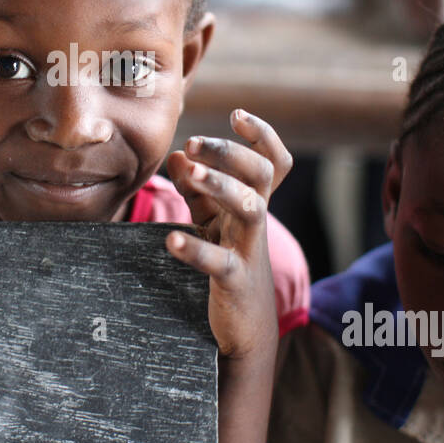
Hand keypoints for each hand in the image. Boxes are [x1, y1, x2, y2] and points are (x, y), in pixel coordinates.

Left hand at [164, 109, 292, 360]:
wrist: (245, 327)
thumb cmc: (228, 261)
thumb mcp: (210, 221)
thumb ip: (194, 188)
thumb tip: (175, 155)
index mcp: (252, 201)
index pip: (272, 161)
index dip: (263, 135)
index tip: (236, 114)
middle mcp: (256, 220)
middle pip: (261, 174)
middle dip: (229, 152)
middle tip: (192, 143)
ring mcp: (249, 249)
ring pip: (250, 208)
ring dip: (222, 186)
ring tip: (191, 173)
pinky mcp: (235, 281)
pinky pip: (220, 262)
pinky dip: (195, 249)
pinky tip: (171, 240)